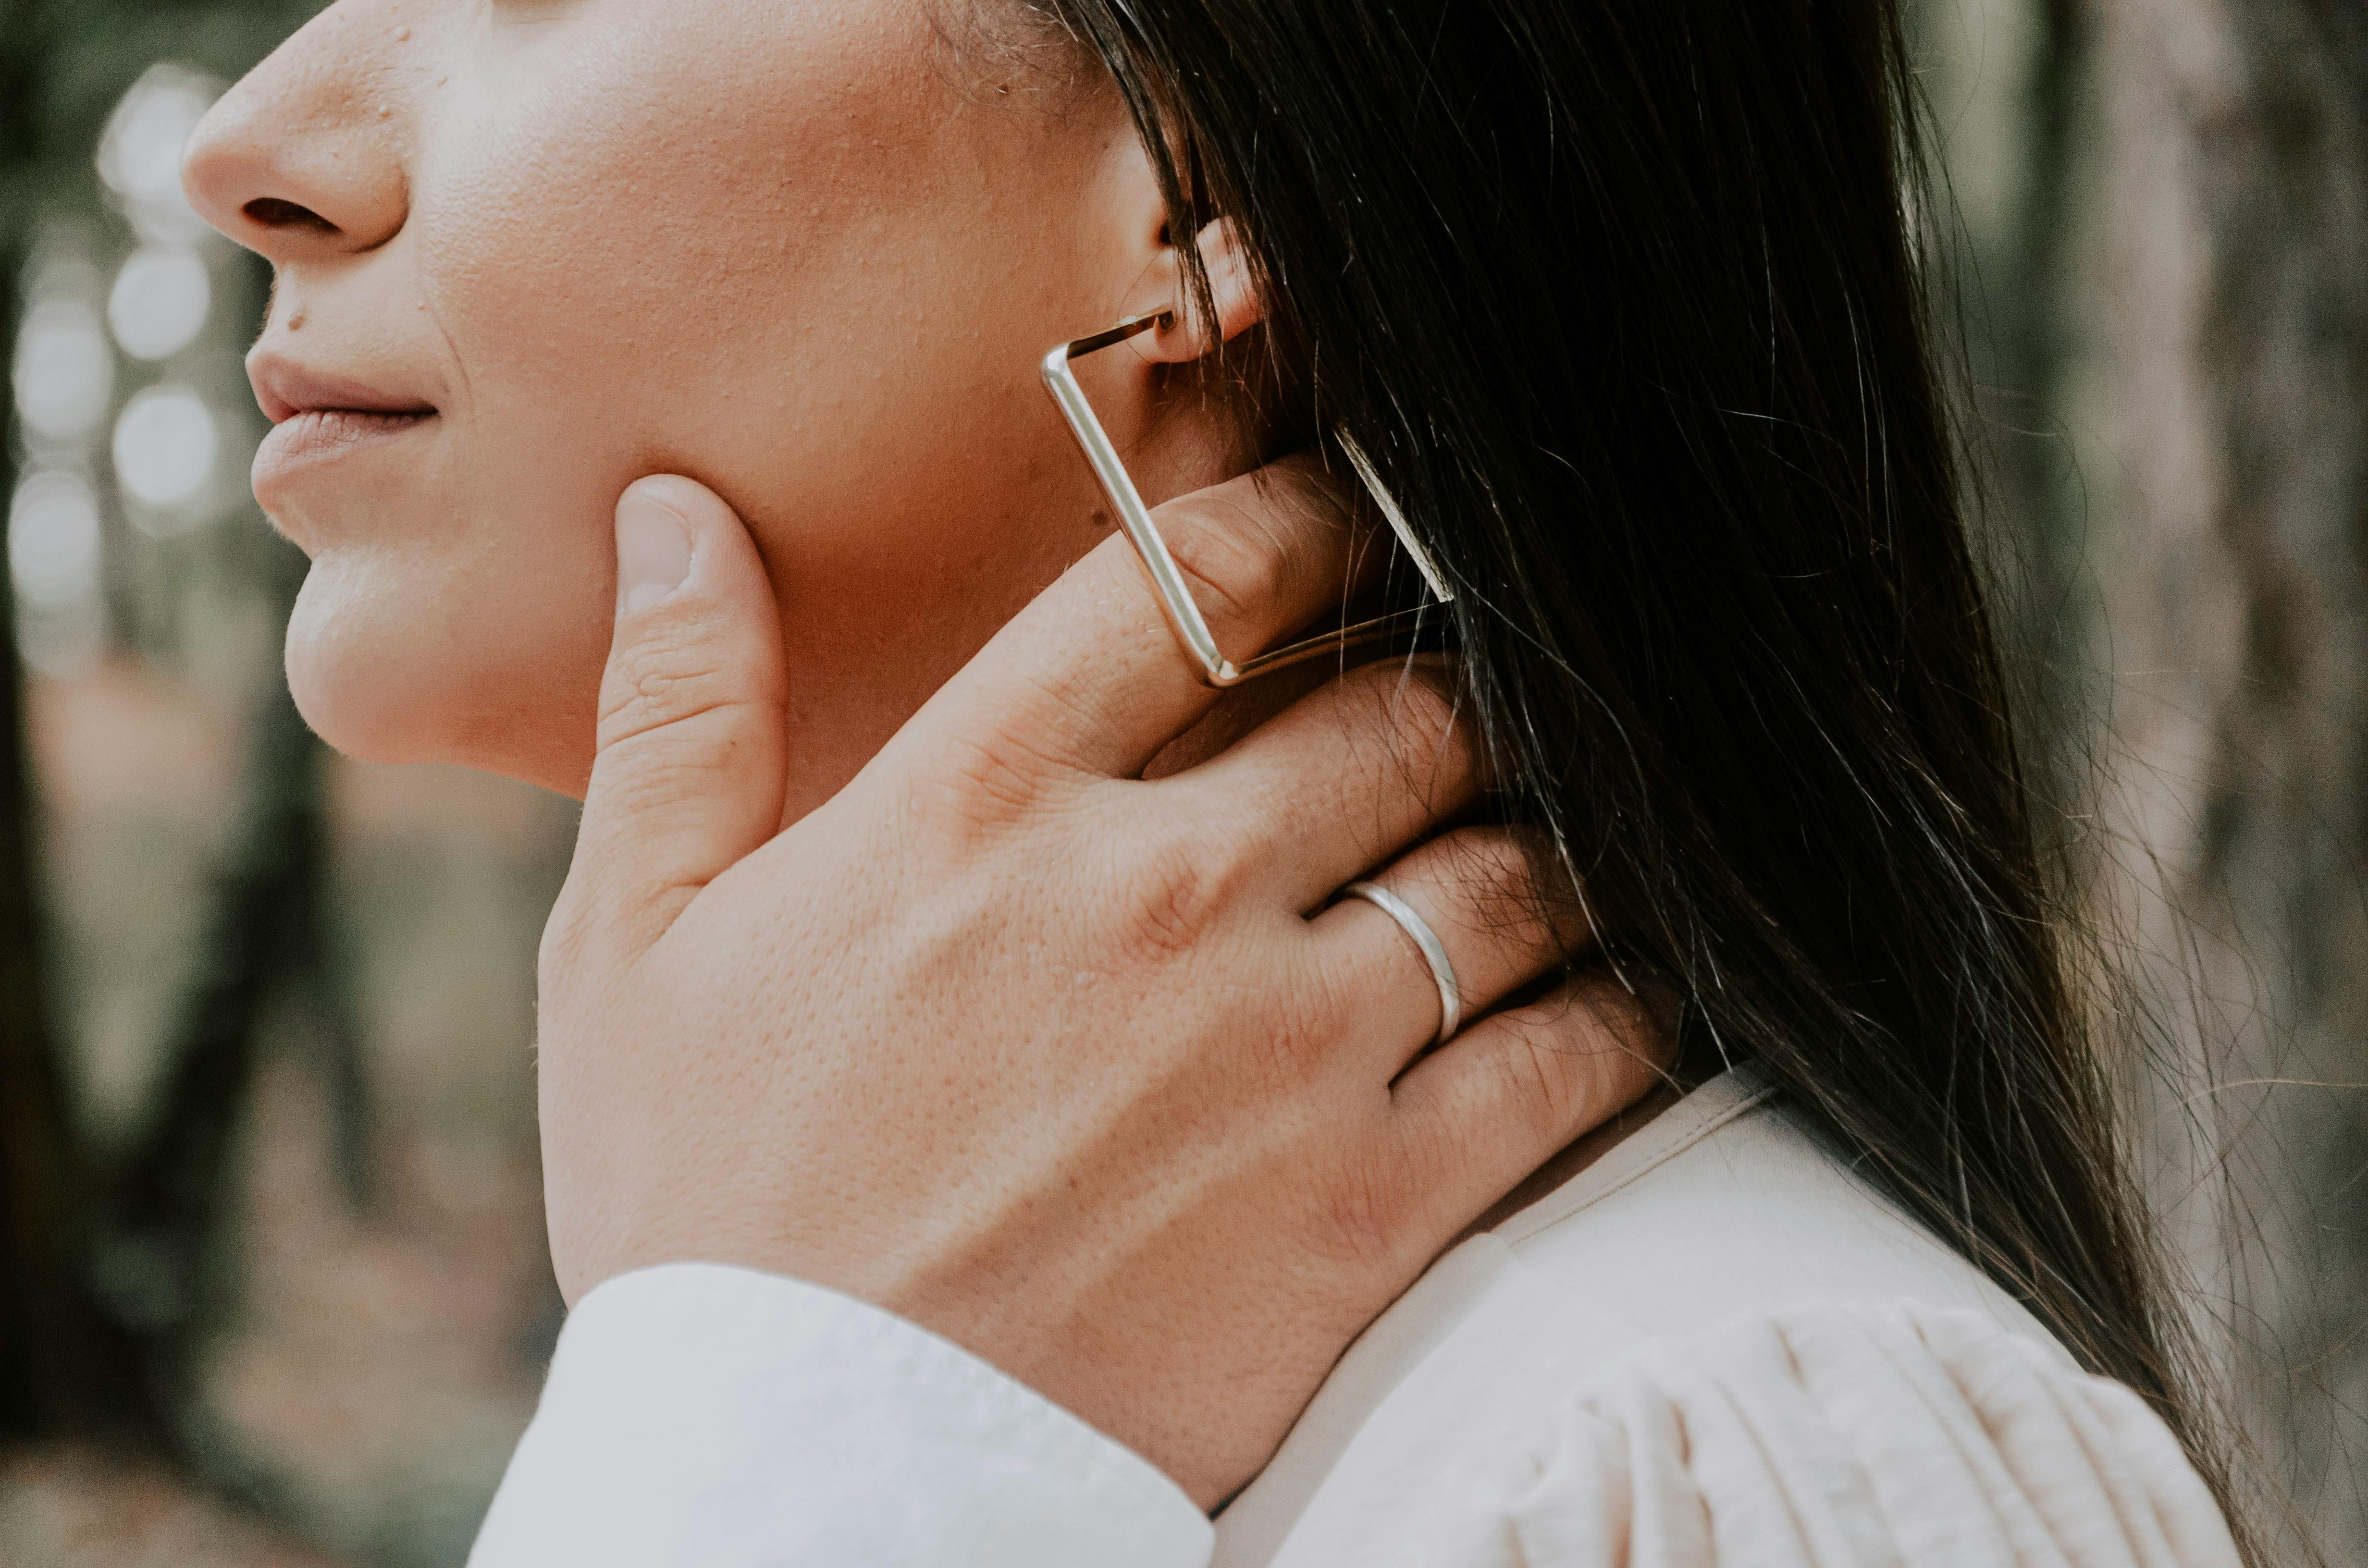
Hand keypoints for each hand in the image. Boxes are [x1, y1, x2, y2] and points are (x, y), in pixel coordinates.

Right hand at [535, 458, 1665, 1507]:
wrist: (802, 1486)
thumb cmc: (709, 1211)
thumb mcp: (631, 946)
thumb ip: (676, 710)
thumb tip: (674, 514)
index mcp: (981, 804)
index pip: (1194, 574)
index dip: (1301, 515)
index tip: (1347, 514)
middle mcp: (1156, 893)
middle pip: (1391, 704)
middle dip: (1445, 672)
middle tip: (1471, 679)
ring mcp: (1280, 1048)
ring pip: (1506, 861)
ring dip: (1550, 824)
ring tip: (1559, 817)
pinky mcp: (1369, 1203)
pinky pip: (1565, 1055)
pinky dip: (1622, 1002)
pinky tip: (1629, 980)